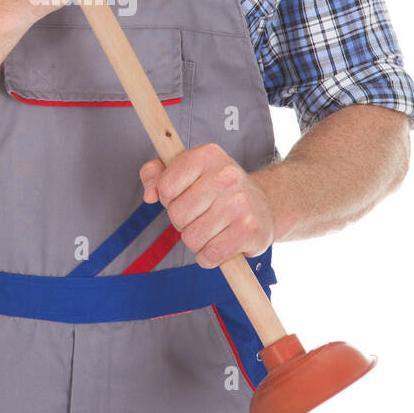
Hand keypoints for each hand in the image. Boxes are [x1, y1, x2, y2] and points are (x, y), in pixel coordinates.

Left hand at [139, 142, 274, 268]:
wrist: (264, 205)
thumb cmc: (218, 190)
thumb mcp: (189, 171)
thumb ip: (157, 174)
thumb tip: (149, 194)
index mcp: (207, 155)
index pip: (165, 186)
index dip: (169, 198)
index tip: (185, 196)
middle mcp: (226, 175)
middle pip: (177, 214)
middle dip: (183, 222)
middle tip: (202, 215)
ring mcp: (240, 203)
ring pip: (191, 238)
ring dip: (197, 241)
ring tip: (213, 228)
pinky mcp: (250, 231)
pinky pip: (210, 255)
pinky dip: (210, 257)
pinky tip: (221, 244)